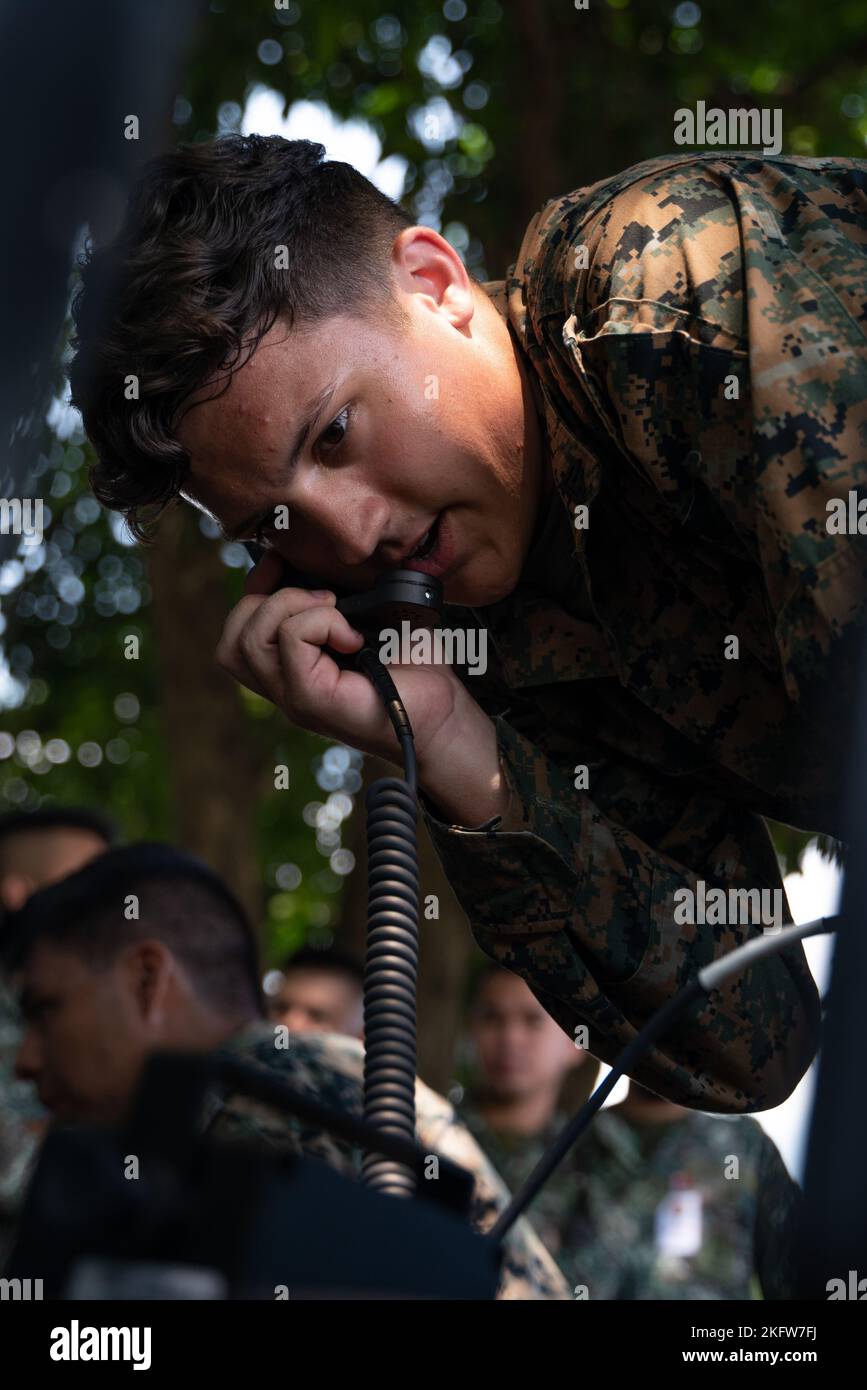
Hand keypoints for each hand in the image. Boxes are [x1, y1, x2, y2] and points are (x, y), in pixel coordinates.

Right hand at [217, 554, 509, 823]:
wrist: (445, 717)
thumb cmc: (414, 670)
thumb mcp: (372, 619)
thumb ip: (339, 596)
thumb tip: (318, 559)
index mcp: (290, 669)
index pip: (237, 633)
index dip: (254, 589)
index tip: (284, 562)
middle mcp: (285, 688)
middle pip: (233, 641)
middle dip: (265, 599)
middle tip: (320, 597)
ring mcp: (294, 698)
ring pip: (250, 640)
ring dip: (288, 607)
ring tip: (332, 610)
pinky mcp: (312, 700)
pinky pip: (291, 642)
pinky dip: (319, 622)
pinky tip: (351, 635)